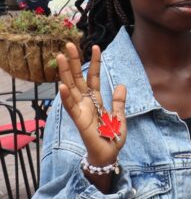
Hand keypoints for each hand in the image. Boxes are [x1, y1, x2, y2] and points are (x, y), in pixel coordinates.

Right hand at [56, 43, 126, 166]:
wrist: (109, 154)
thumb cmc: (112, 136)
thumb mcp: (119, 116)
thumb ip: (119, 101)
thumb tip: (121, 85)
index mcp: (96, 99)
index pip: (93, 77)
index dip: (95, 62)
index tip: (95, 47)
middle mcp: (86, 102)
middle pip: (78, 78)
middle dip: (73, 62)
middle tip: (68, 44)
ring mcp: (81, 110)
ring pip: (71, 88)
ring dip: (65, 73)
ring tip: (61, 57)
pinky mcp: (79, 121)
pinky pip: (71, 107)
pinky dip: (66, 97)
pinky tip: (62, 85)